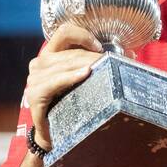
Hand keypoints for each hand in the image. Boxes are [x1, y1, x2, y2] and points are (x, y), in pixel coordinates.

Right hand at [25, 22, 102, 150]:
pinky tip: (85, 73)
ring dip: (86, 65)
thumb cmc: (72, 105)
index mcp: (50, 55)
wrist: (55, 134)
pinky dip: (70, 76)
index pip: (64, 32)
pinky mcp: (35, 94)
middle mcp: (39, 63)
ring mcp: (34, 78)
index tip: (99, 48)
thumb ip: (98, 64)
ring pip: (65, 64)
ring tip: (104, 68)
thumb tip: (131, 54)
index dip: (83, 36)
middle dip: (92, 57)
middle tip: (112, 63)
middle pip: (70, 52)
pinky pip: (55, 81)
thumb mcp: (85, 80)